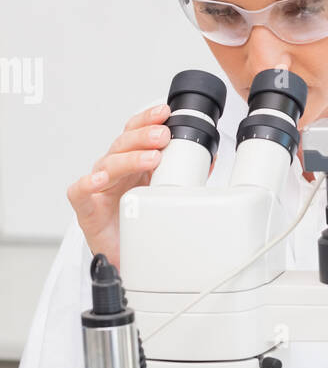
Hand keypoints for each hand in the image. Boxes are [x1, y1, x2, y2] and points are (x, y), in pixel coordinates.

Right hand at [66, 102, 172, 267]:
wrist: (122, 255)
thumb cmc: (136, 219)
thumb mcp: (163, 193)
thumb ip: (180, 175)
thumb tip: (207, 160)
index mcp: (131, 163)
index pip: (136, 133)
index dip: (147, 120)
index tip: (165, 112)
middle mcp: (114, 170)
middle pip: (123, 143)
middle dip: (144, 136)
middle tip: (163, 136)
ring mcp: (99, 187)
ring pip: (108, 164)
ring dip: (130, 158)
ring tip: (151, 158)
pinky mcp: (86, 208)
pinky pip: (80, 191)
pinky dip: (89, 183)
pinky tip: (100, 179)